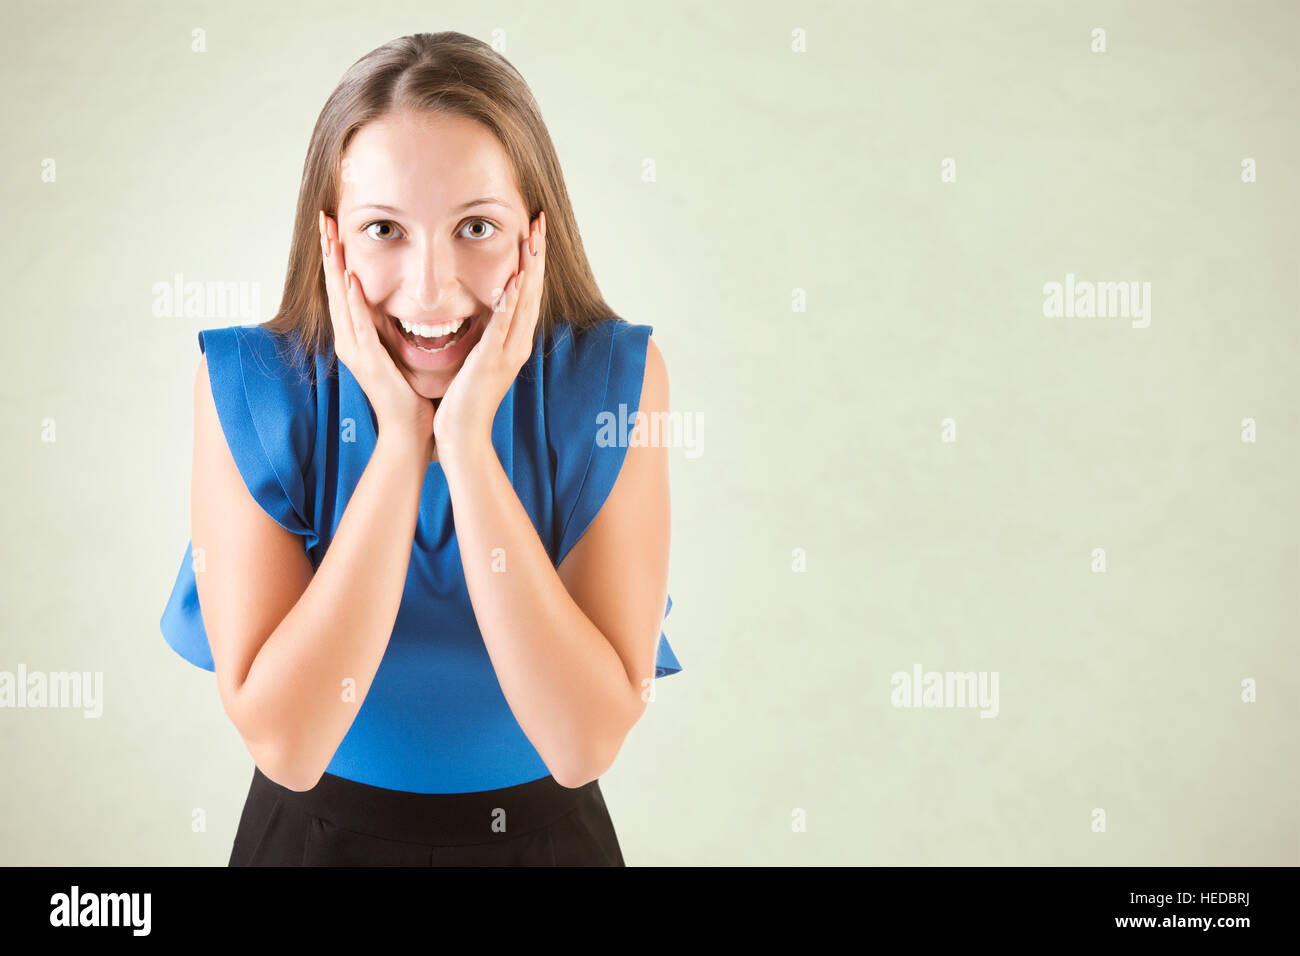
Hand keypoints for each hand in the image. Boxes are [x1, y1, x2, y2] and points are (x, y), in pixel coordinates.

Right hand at [319, 210, 434, 457]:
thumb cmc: (408, 393)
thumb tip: (398, 303)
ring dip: (335, 266)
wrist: (409, 429)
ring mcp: (355, 350)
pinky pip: (359, 325)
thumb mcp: (397, 350)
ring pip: (341, 299)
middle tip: (324, 217)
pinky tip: (350, 279)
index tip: (334, 225)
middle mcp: (349, 339)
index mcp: (356, 335)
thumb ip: (391, 327)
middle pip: (334, 286)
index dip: (337, 255)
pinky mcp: (369, 361)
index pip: (343, 287)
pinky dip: (353, 301)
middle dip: (329, 250)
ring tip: (330, 236)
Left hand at [433, 210, 545, 457]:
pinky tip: (514, 280)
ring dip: (529, 268)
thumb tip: (487, 308)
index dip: (532, 260)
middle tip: (539, 219)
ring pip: (524, 302)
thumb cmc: (465, 398)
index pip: (527, 291)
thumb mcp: (479, 357)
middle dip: (537, 253)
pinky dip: (510, 302)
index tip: (533, 229)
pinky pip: (503, 326)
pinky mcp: (490, 362)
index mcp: (514, 340)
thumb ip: (487, 333)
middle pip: (532, 290)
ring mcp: (507, 352)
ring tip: (533, 237)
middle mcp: (517, 342)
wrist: (462, 433)